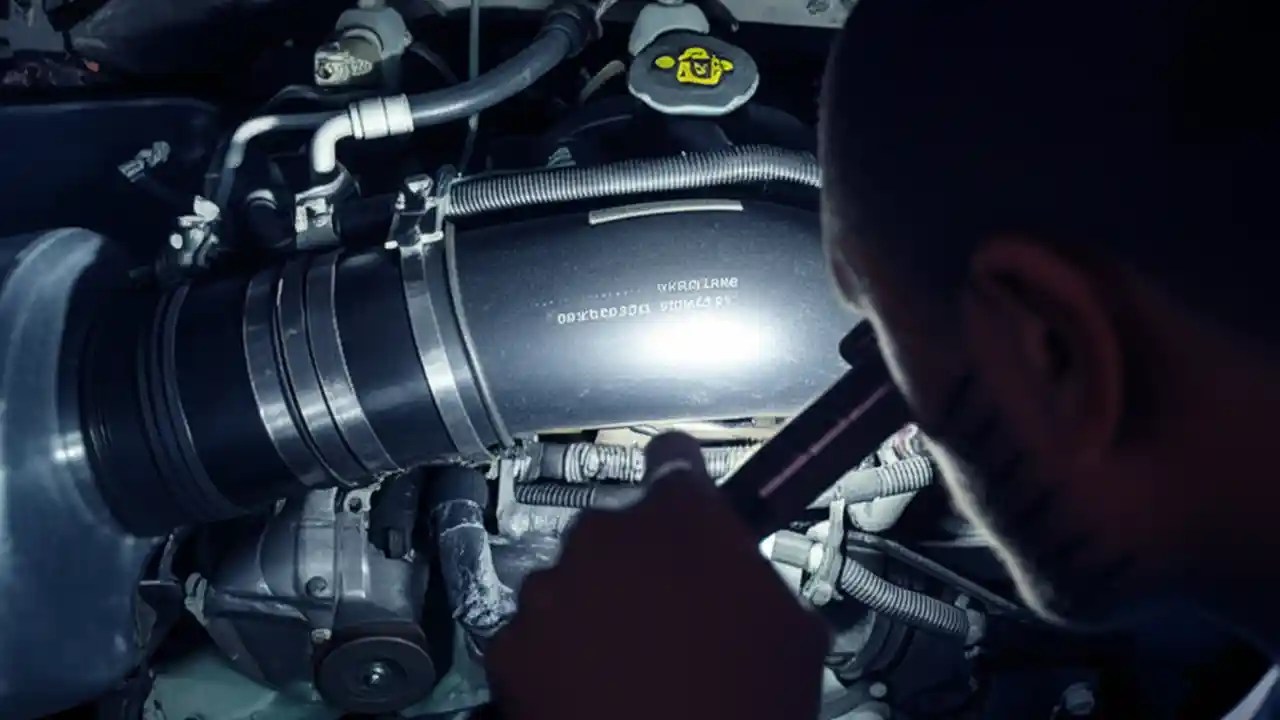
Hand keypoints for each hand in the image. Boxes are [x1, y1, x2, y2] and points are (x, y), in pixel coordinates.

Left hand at [488, 433, 829, 718]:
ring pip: (572, 582)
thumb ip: (757, 582)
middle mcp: (606, 536)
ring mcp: (550, 589)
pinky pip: (534, 636)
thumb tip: (747, 589)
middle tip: (668, 620)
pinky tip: (589, 691)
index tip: (682, 497)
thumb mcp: (790, 632)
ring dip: (594, 609)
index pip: (672, 460)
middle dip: (638, 564)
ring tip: (627, 665)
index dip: (680, 479)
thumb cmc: (747, 706)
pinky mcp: (511, 645)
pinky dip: (553, 657)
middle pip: (618, 530)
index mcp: (681, 519)